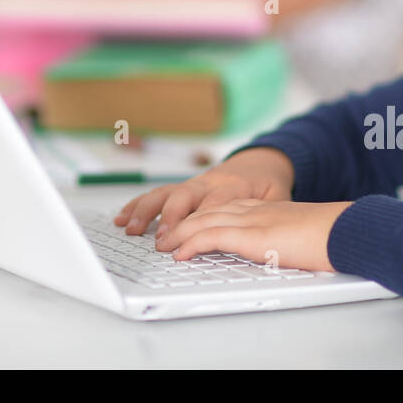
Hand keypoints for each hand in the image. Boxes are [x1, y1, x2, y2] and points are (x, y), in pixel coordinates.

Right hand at [113, 147, 294, 239]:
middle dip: (168, 218)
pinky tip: (123, 216)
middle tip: (156, 239)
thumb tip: (268, 233)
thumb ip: (270, 213)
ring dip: (145, 210)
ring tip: (128, 227)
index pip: (212, 206)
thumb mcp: (279, 198)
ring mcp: (195, 183)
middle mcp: (209, 182)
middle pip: (183, 197)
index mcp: (233, 186)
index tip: (184, 241)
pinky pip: (159, 193)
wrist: (262, 161)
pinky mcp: (185, 186)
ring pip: (165, 193)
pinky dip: (140, 204)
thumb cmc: (270, 184)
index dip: (197, 224)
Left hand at [159, 198, 352, 272]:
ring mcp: (251, 220)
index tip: (189, 224)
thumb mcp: (302, 234)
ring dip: (178, 233)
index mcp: (267, 208)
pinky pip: (211, 237)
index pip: (225, 208)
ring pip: (202, 221)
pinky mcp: (251, 235)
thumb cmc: (333, 235)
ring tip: (163, 245)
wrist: (346, 229)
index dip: (203, 216)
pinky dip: (191, 245)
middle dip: (182, 222)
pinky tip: (179, 253)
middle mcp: (254, 209)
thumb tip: (285, 252)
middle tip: (164, 234)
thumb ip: (287, 238)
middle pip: (208, 211)